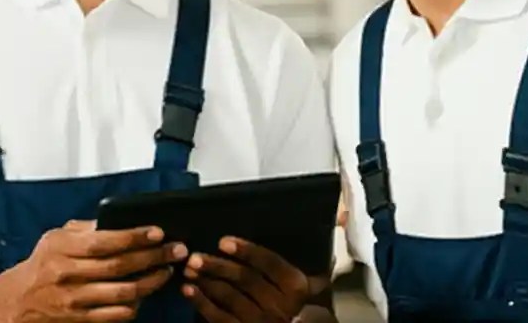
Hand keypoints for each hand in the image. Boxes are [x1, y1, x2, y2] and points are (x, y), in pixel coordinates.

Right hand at [2, 219, 188, 321]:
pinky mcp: (81, 320)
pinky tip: (145, 294)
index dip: (134, 236)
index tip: (157, 232)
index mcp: (62, 248)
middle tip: (176, 250)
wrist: (18, 303)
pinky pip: (117, 314)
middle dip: (153, 257)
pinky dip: (136, 304)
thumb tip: (118, 220)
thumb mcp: (55, 238)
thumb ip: (85, 229)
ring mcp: (75, 300)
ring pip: (124, 292)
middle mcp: (68, 274)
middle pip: (120, 266)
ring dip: (151, 282)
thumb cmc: (42, 266)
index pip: (104, 241)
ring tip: (166, 271)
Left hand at [181, 237, 326, 322]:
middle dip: (218, 267)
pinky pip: (219, 318)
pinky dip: (201, 303)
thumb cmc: (306, 312)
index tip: (224, 241)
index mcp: (297, 288)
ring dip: (206, 282)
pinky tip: (189, 290)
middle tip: (196, 255)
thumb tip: (338, 216)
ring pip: (229, 298)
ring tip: (189, 268)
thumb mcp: (317, 288)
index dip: (247, 251)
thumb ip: (318, 260)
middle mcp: (280, 306)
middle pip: (245, 280)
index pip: (270, 264)